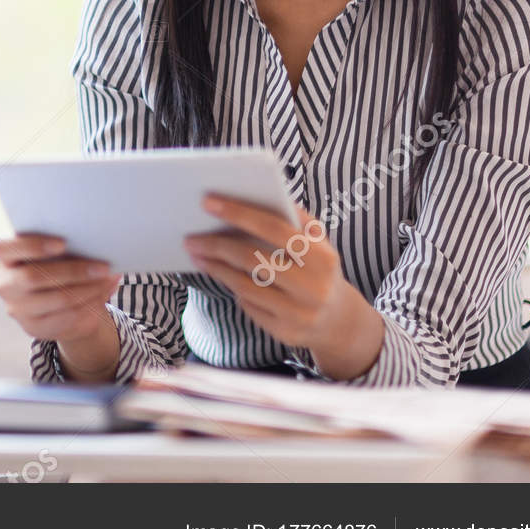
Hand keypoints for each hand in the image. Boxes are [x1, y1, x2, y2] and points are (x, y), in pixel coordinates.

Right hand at [0, 233, 122, 343]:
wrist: (53, 301)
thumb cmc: (53, 264)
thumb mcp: (51, 253)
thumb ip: (63, 247)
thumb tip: (97, 244)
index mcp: (5, 258)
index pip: (7, 249)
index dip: (33, 246)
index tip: (63, 243)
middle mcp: (5, 285)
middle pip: (35, 277)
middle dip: (73, 271)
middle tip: (103, 266)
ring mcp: (17, 310)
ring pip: (57, 299)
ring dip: (89, 289)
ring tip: (108, 278)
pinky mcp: (34, 328)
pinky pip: (67, 318)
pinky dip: (90, 304)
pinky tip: (103, 293)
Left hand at [183, 194, 383, 380]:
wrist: (339, 321)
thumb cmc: (319, 270)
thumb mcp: (319, 243)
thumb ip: (295, 219)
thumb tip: (256, 196)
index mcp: (321, 257)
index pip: (274, 228)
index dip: (239, 213)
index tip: (208, 202)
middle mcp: (312, 287)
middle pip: (252, 259)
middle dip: (216, 245)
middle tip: (191, 237)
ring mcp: (298, 313)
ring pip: (244, 285)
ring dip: (215, 268)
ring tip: (197, 254)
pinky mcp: (284, 332)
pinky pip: (248, 305)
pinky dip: (232, 288)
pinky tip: (219, 274)